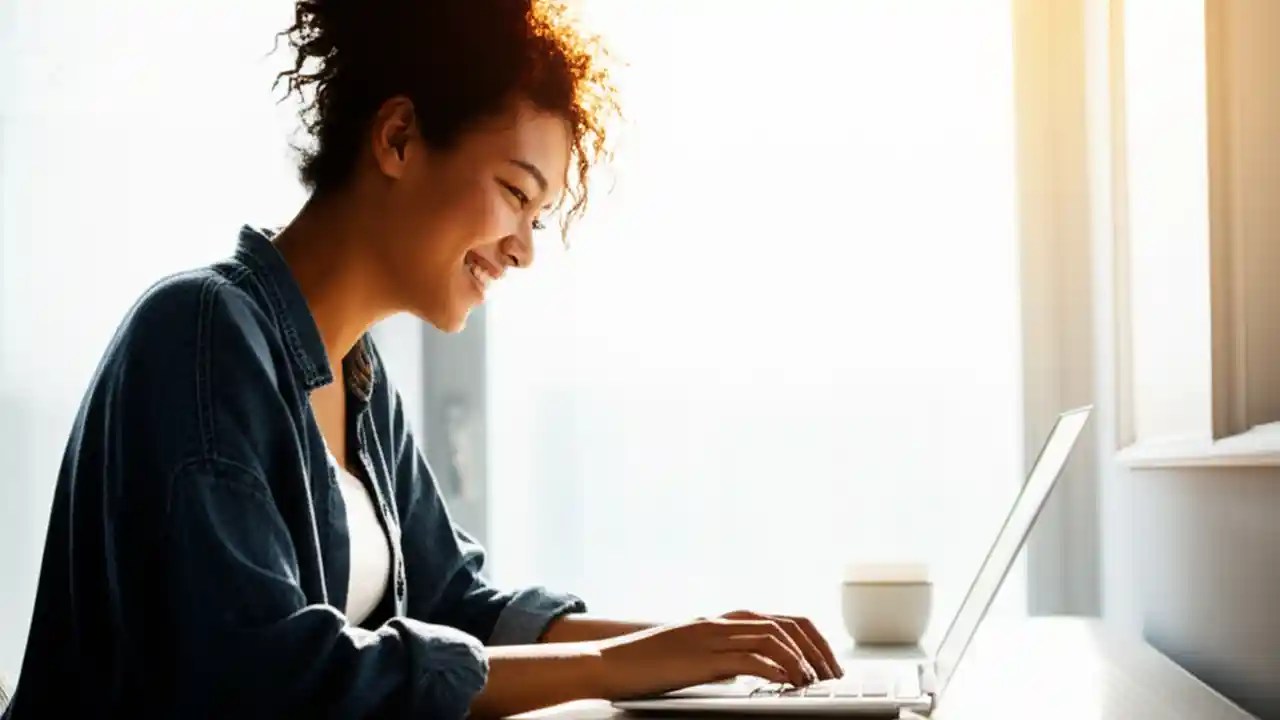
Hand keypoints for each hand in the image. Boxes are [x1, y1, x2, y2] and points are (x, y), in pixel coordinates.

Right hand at [594, 616, 824, 700]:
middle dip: (816, 647)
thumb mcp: (689, 656)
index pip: (777, 618)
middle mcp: (719, 623)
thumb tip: (745, 670)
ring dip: (801, 659)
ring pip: (773, 637)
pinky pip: (750, 659)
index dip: (808, 637)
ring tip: (813, 682)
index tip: (824, 662)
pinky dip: (776, 669)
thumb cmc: (644, 665)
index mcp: (718, 621)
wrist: (607, 664)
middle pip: (784, 623)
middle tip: (832, 673)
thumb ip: (718, 657)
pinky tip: (787, 684)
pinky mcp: (702, 658)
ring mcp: (711, 638)